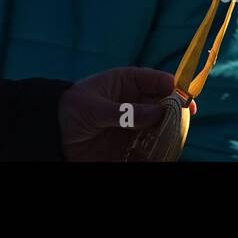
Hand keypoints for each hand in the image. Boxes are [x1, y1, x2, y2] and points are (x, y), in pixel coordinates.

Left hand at [57, 67, 192, 160]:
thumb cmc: (70, 110)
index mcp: (127, 82)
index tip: (186, 100)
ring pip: (162, 129)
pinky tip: (160, 156)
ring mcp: (135, 125)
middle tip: (181, 126)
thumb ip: (124, 111)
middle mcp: (135, 102)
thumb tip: (158, 111)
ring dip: (169, 136)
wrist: (51, 134)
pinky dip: (158, 153)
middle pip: (165, 106)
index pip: (157, 81)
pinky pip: (150, 149)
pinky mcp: (130, 145)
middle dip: (176, 115)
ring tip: (171, 144)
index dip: (175, 88)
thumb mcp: (94, 108)